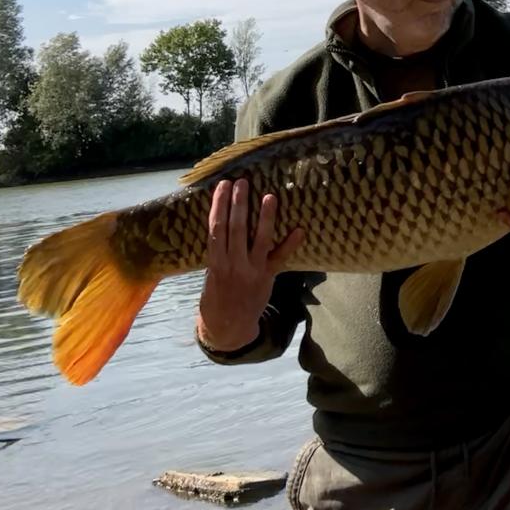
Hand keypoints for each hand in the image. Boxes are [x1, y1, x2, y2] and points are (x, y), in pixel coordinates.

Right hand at [197, 178, 304, 351]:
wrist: (228, 327)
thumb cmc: (215, 296)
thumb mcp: (209, 274)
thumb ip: (217, 251)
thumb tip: (222, 222)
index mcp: (215, 262)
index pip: (216, 228)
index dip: (219, 205)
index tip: (222, 186)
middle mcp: (233, 265)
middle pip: (236, 229)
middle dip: (238, 204)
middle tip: (242, 182)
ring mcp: (252, 271)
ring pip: (260, 240)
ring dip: (265, 217)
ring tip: (269, 196)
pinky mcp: (267, 278)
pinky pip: (280, 258)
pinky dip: (290, 244)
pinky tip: (299, 229)